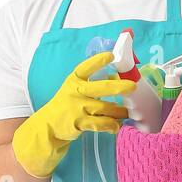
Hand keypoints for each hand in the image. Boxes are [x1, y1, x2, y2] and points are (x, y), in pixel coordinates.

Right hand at [12, 51, 136, 177]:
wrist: (49, 125)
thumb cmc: (67, 105)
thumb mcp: (75, 90)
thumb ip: (94, 84)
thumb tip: (116, 79)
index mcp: (74, 80)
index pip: (86, 67)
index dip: (99, 61)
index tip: (111, 55)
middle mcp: (76, 92)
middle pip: (102, 88)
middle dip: (120, 87)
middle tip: (133, 86)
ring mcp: (78, 107)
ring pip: (106, 108)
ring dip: (120, 111)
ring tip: (127, 113)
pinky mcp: (80, 123)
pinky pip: (102, 123)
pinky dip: (112, 125)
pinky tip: (115, 126)